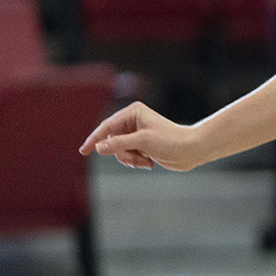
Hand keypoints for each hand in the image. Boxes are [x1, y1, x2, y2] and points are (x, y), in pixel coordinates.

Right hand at [79, 101, 202, 170]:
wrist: (192, 150)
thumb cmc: (171, 141)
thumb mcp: (142, 142)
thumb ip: (118, 144)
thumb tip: (98, 147)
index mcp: (132, 112)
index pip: (107, 126)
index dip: (94, 139)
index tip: (83, 151)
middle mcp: (133, 120)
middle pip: (112, 141)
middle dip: (122, 153)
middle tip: (136, 159)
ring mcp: (136, 133)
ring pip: (119, 150)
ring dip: (130, 159)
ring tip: (145, 161)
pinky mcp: (141, 144)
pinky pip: (127, 155)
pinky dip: (135, 161)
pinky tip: (149, 162)